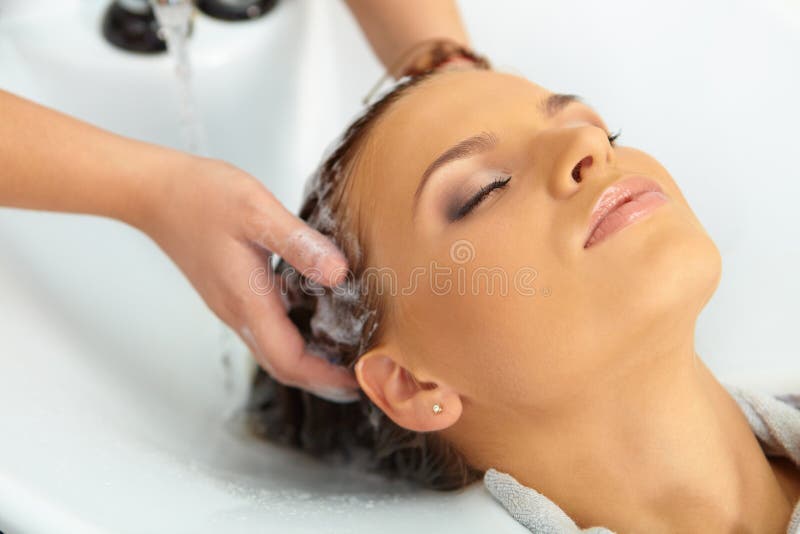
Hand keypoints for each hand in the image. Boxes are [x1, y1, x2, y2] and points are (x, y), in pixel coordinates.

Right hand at [139, 157, 359, 401]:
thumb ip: (299, 244)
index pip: (289, 360)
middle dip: (321, 379)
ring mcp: (231, 304)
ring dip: (307, 361)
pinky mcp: (229, 292)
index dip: (326, 377)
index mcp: (248, 301)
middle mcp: (238, 312)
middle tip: (358, 378)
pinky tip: (314, 318)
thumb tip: (340, 274)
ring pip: (272, 349)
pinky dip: (293, 336)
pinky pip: (265, 327)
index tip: (358, 381)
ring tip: (344, 355)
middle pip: (281, 365)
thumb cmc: (202, 196)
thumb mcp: (256, 211)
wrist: (154, 191)